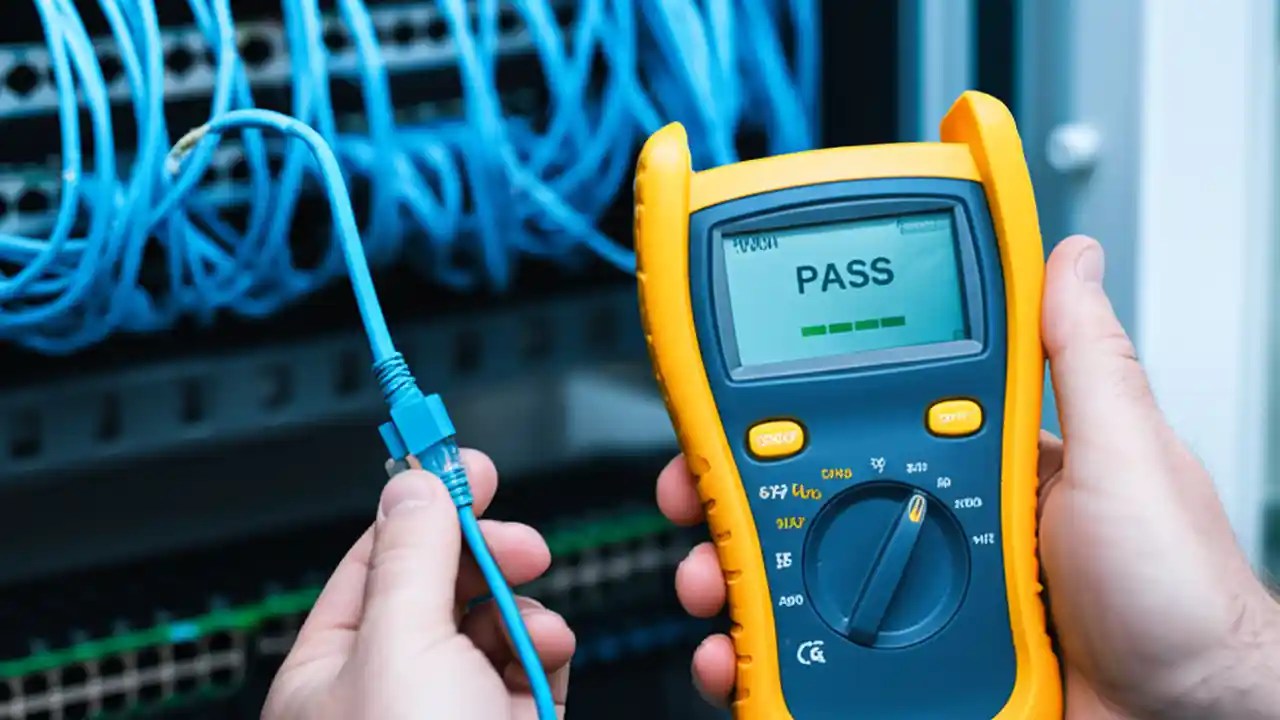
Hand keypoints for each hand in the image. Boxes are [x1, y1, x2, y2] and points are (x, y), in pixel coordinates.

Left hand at [263, 451, 573, 719]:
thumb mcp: (403, 646)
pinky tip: (546, 649)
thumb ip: (411, 557)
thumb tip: (414, 484)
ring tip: (531, 620)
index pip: (376, 561)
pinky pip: (529, 662)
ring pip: (493, 622)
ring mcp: (450, 707)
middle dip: (486, 556)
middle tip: (519, 543)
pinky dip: (545, 647)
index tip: (465, 466)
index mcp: (331, 670)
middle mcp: (389, 687)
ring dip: (521, 609)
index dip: (423, 507)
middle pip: (443, 585)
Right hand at [657, 235, 1279, 717]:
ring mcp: (922, 596)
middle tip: (693, 490)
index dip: (793, 403)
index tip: (737, 390)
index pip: (869, 409)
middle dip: (736, 487)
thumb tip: (1068, 254)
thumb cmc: (1178, 597)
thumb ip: (1083, 358)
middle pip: (812, 492)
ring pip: (799, 572)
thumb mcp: (1129, 455)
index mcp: (986, 459)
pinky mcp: (909, 662)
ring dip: (734, 569)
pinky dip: (764, 650)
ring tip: (713, 578)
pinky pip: (816, 650)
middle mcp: (945, 520)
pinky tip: (742, 648)